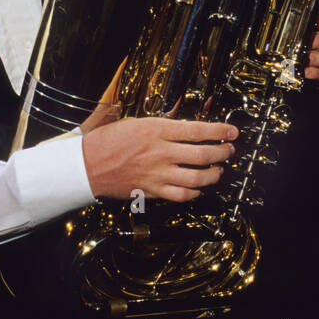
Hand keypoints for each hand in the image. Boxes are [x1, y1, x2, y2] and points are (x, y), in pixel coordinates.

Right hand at [81, 117, 237, 204]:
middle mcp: (160, 152)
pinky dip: (195, 193)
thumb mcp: (136, 122)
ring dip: (213, 174)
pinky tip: (198, 188)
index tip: (232, 131)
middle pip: (202, 154)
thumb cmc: (107, 141)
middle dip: (222, 153)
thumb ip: (162, 125)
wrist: (86, 164)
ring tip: (218, 170)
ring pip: (196, 178)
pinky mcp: (152, 190)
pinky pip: (181, 196)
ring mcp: (157, 174)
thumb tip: (186, 127)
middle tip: (229, 150)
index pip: (197, 130)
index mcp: (156, 130)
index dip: (220, 130)